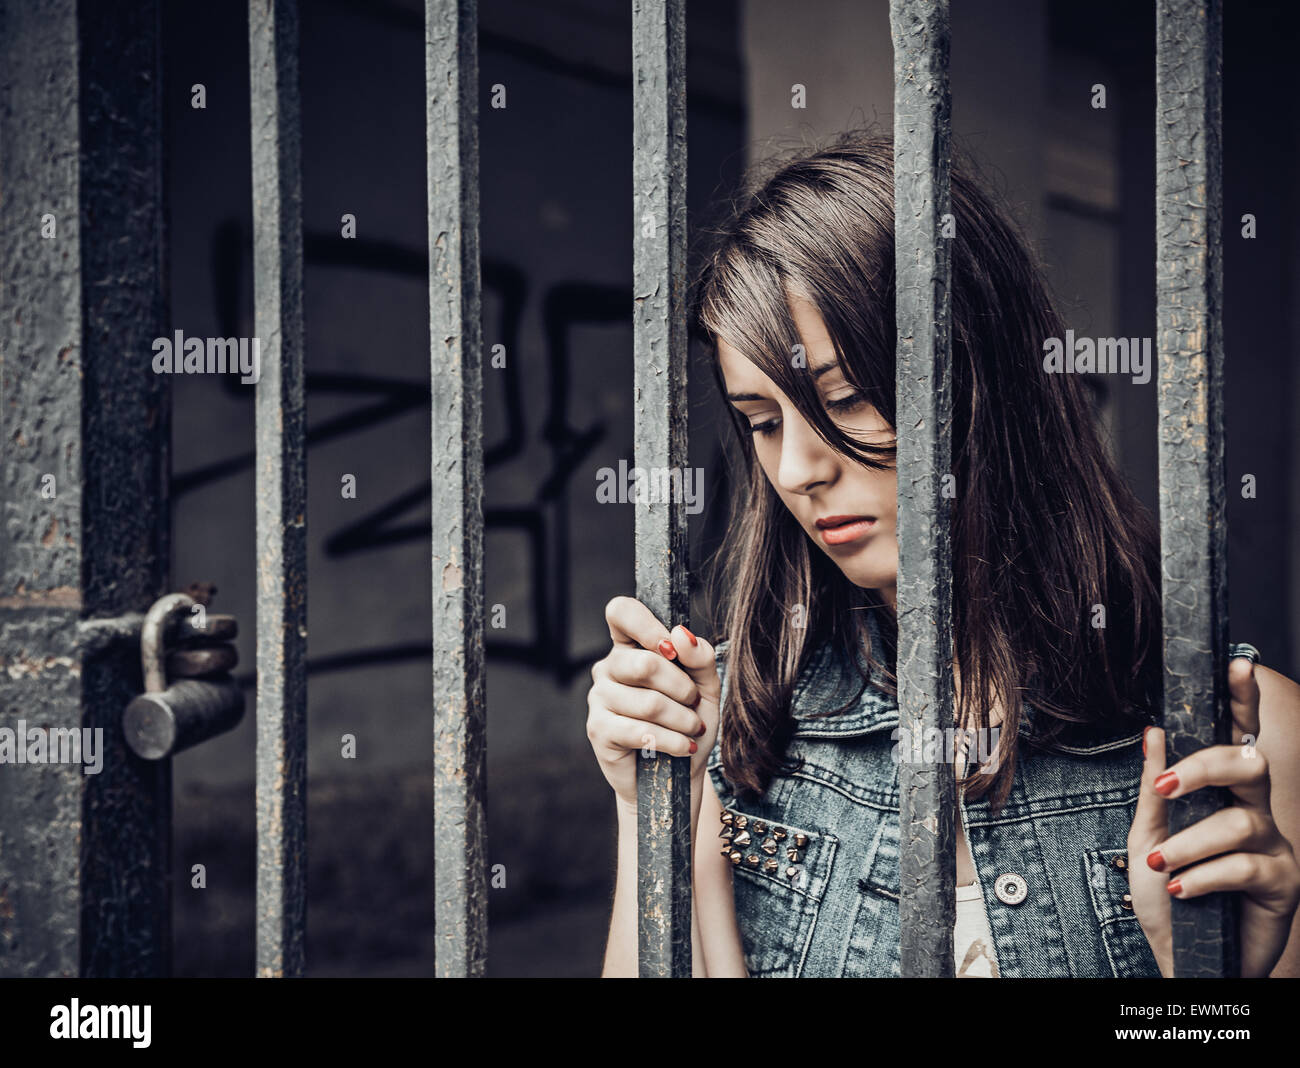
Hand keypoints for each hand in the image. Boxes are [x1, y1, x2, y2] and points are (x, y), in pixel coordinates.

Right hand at [586, 596, 721, 809]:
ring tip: (691, 729)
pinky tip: (683, 748)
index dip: (645, 624)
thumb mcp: (705, 686)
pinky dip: (673, 741)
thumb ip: (700, 657)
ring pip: (648, 702)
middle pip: (644, 663)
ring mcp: (599, 698)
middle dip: (682, 688)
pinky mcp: (599, 730)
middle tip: (693, 703)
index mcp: (630, 647)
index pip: (621, 612)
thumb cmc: (688, 723)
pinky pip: (641, 731)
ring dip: (682, 720)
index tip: (670, 648)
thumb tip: (681, 635)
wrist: (680, 773)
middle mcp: (609, 668)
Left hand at [1128, 655, 1299, 975]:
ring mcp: (1273, 846)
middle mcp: (1255, 810)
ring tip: (1160, 865)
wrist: (1179, 955)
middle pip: (1247, 764)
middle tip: (1165, 791)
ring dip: (1190, 843)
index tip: (1237, 663)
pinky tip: (1181, 889)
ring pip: (1239, 822)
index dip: (1242, 699)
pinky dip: (1203, 877)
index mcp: (1223, 792)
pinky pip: (1244, 867)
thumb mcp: (1147, 834)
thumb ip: (1154, 785)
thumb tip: (1153, 731)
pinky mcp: (1282, 885)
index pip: (1236, 736)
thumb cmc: (1165, 894)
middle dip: (1204, 769)